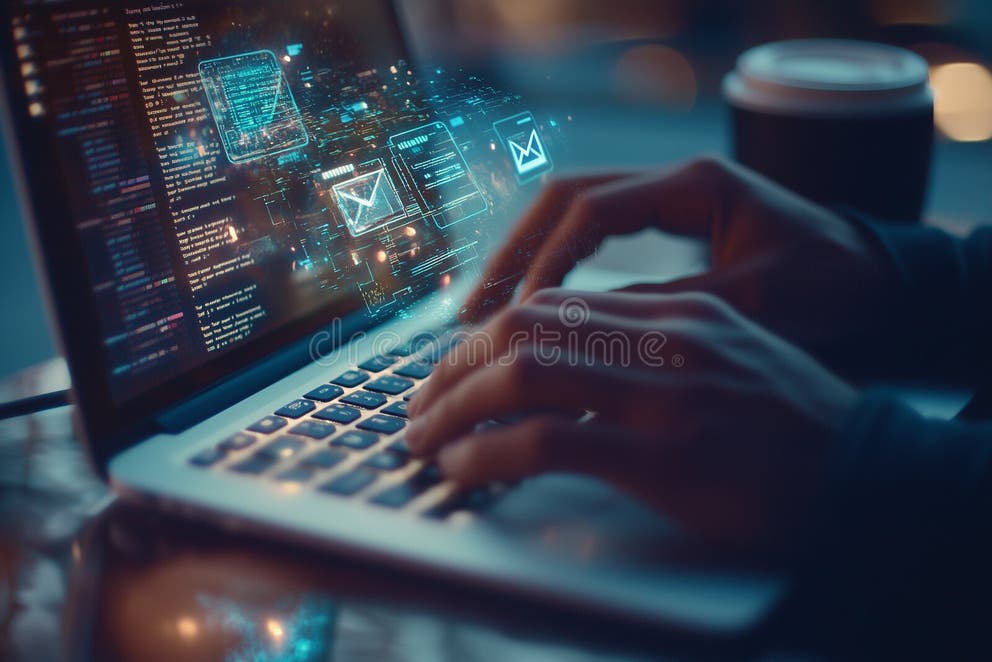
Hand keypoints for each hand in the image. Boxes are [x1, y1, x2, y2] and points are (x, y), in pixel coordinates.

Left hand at [408, 290, 856, 549]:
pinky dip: (486, 453)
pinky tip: (461, 468)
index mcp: (677, 311)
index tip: (452, 367)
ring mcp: (663, 393)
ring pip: (522, 373)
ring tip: (423, 436)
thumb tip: (566, 366)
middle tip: (420, 403)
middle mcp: (664, 337)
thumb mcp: (725, 360)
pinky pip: (545, 440)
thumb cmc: (792, 426)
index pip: (554, 304)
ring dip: (454, 405)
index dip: (486, 333)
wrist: (866, 474)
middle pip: (524, 326)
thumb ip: (651, 350)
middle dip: (454, 365)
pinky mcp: (664, 455)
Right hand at [462, 157, 900, 371]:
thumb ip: (665, 311)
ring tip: (485, 308)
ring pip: (571, 209)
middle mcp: (673, 179)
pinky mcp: (670, 219)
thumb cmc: (829, 288)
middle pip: (564, 196)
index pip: (591, 209)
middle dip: (514, 250)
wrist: (879, 281)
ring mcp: (669, 194)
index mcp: (694, 186)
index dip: (547, 261)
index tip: (520, 315)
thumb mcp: (749, 306)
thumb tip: (580, 336)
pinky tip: (534, 305)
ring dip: (525, 255)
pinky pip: (594, 231)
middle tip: (473, 309)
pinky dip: (557, 263)